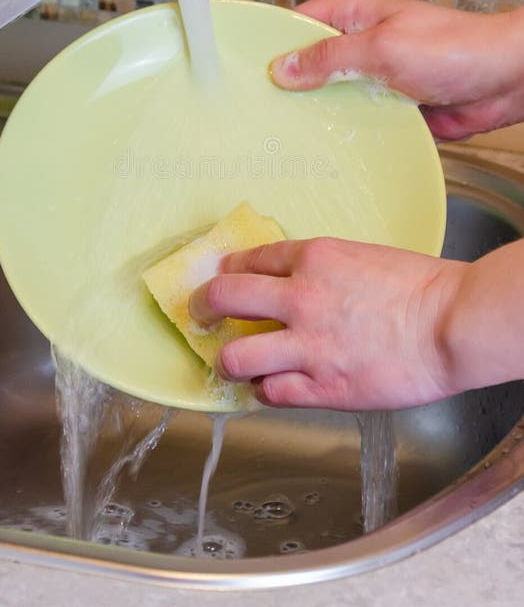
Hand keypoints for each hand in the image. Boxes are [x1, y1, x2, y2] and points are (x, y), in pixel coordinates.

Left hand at [189, 237, 464, 410]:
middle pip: (223, 298)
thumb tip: (296, 284)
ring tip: (230, 363)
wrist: (451, 324)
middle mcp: (299, 297)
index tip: (219, 280)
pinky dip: (265, 390)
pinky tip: (272, 386)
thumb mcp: (362, 258)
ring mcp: (306, 344)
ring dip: (227, 360)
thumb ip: (322, 271)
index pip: (247, 260)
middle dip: (202, 308)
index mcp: (313, 258)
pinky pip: (270, 393)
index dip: (225, 271)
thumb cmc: (421, 289)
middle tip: (200, 316)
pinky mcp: (321, 386)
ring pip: (234, 356)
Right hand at [269, 0, 523, 140]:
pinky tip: (323, 149)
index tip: (244, 70)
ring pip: (333, 95)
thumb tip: (284, 68)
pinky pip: (358, 119)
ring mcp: (376, 76)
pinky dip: (345, 132)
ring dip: (318, 113)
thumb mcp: (381, 48)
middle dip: (291, 86)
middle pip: (312, 64)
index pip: (300, 24)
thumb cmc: (455, 48)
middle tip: (258, 111)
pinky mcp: (391, 106)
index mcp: (355, 14)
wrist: (506, 81)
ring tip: (282, 135)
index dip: (273, 45)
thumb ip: (330, 59)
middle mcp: (362, 43)